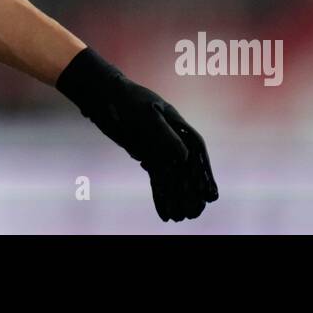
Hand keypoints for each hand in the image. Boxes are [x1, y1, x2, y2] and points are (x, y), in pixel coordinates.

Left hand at [56, 47, 218, 221]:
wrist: (103, 96)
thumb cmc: (125, 98)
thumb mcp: (145, 114)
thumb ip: (164, 134)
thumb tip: (184, 157)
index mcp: (176, 124)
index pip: (196, 149)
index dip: (204, 171)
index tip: (209, 192)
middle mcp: (171, 137)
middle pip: (187, 166)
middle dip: (194, 188)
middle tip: (201, 208)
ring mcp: (158, 147)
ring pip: (173, 175)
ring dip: (179, 195)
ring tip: (185, 216)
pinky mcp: (145, 155)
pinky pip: (156, 177)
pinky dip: (160, 194)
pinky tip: (165, 212)